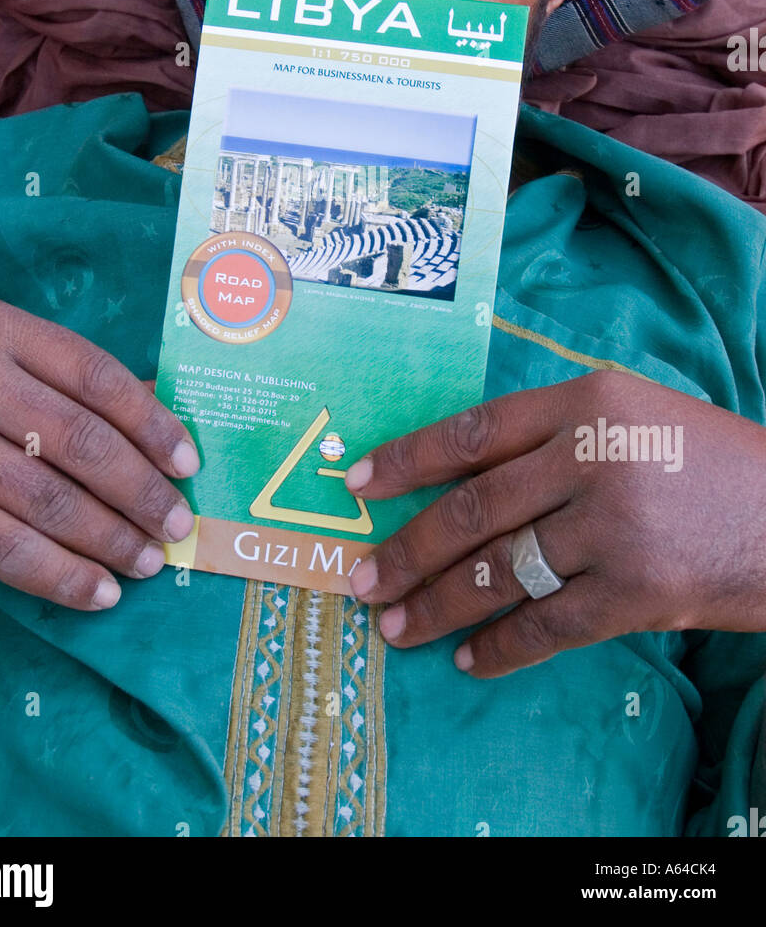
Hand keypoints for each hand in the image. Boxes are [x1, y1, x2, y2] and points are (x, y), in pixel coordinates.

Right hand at [0, 297, 197, 609]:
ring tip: (149, 561)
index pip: (96, 376)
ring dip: (110, 539)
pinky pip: (6, 549)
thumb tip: (165, 424)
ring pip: (48, 500)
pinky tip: (100, 592)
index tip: (188, 464)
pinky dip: (62, 576)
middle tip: (177, 524)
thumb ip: (72, 384)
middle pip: (79, 440)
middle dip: (141, 491)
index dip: (152, 423)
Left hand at [345, 371, 765, 675]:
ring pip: (498, 571)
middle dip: (406, 549)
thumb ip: (552, 434)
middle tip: (361, 578)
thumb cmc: (704, 461)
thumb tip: (454, 477)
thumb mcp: (631, 415)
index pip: (474, 431)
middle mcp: (593, 458)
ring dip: (436, 604)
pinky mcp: (637, 593)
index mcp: (586, 402)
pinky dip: (499, 647)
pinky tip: (467, 658)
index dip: (407, 458)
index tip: (355, 484)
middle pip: (473, 509)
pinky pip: (546, 626)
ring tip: (395, 626)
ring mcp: (614, 528)